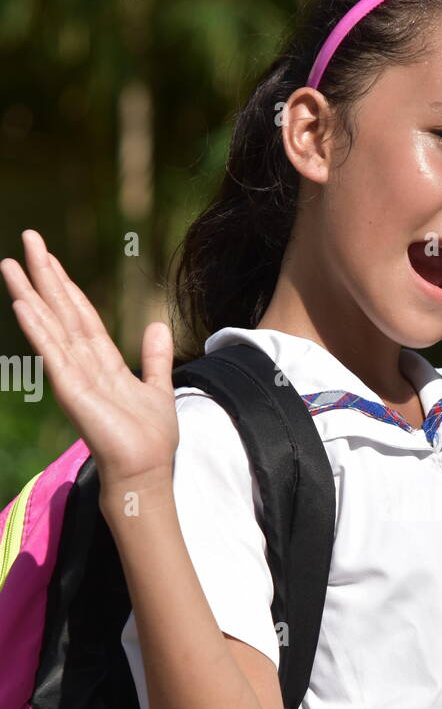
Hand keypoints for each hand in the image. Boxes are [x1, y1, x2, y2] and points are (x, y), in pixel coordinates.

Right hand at [0, 230, 178, 489]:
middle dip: (44, 275)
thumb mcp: (159, 388)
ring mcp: (74, 376)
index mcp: (103, 362)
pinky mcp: (71, 390)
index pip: (81, 314)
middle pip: (60, 311)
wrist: (146, 470)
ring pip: (50, 325)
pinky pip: (52, 353)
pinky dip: (38, 328)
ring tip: (10, 264)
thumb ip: (155, 357)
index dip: (67, 284)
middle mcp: (83, 364)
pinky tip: (23, 304)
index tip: (50, 256)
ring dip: (31, 294)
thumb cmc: (150, 438)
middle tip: (27, 238)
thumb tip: (157, 324)